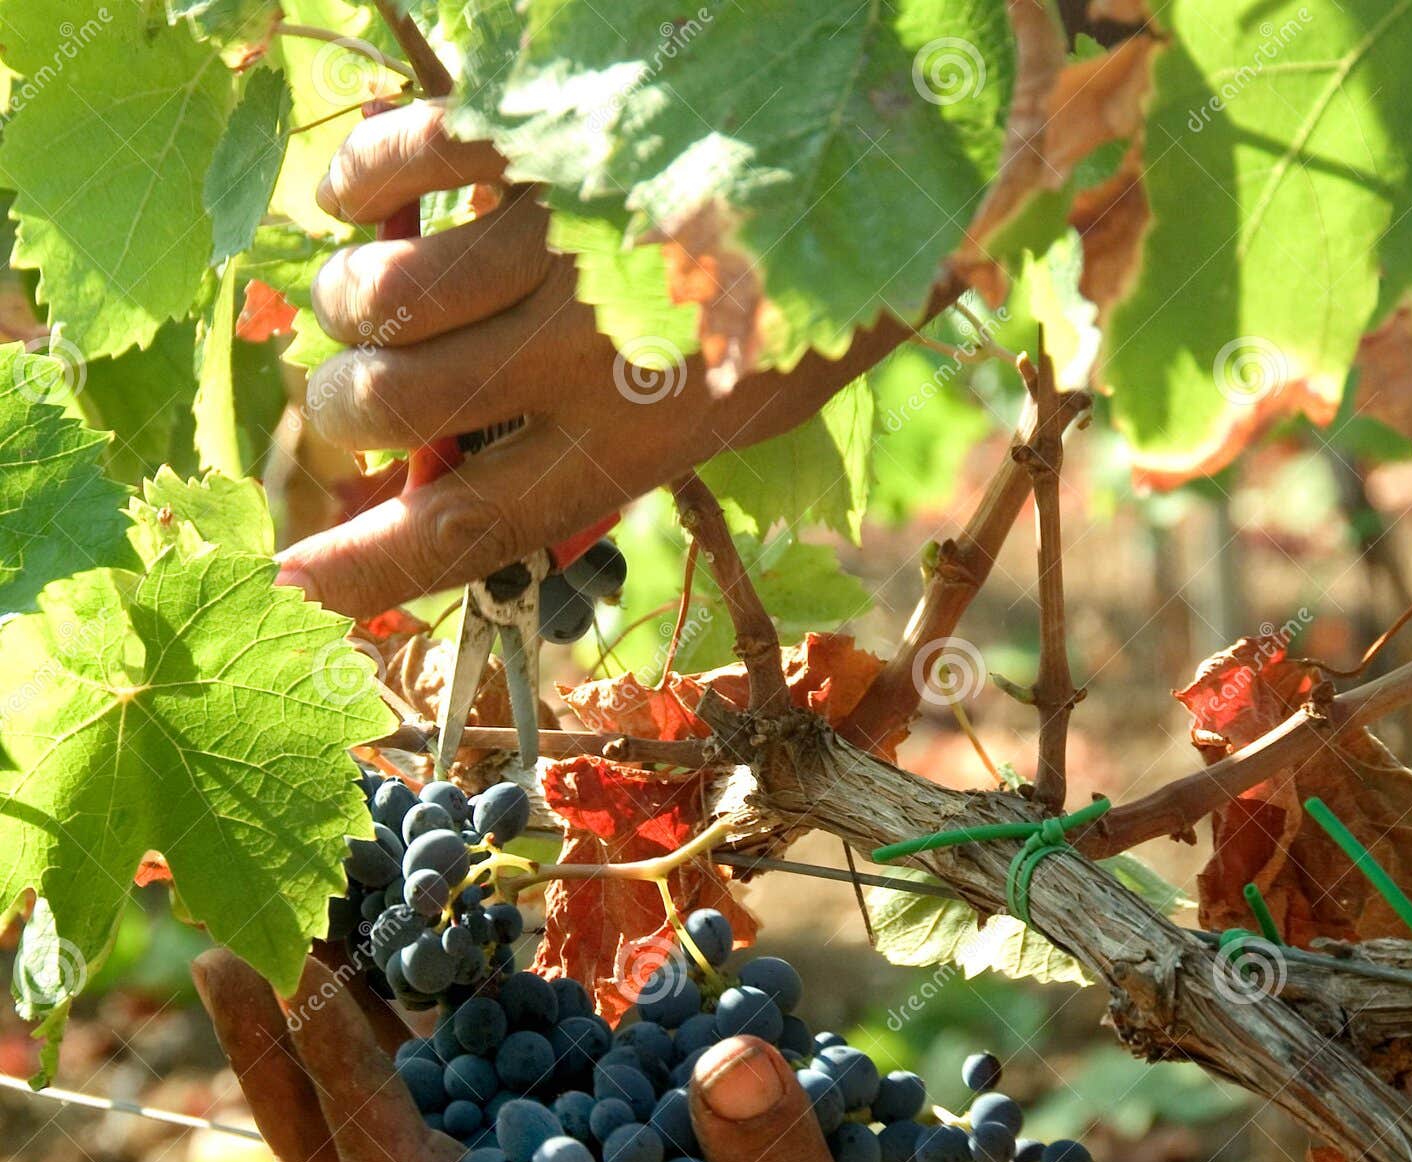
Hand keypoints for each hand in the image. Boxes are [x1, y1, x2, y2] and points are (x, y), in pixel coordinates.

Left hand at [191, 947, 985, 1161]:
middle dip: (288, 1050)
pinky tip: (456, 946)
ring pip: (415, 1113)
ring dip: (364, 1022)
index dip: (331, 1071)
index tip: (291, 961)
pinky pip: (496, 1091)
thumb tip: (728, 1056)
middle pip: (355, 1146)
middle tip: (237, 933)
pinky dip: (461, 1020)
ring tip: (329, 911)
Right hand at [274, 102, 919, 619]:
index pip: (478, 529)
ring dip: (350, 305)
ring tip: (371, 294)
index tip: (302, 578)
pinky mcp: (542, 128)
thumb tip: (509, 490)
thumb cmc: (838, 277)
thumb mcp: (764, 401)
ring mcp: (560, 232)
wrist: (897, 120)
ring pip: (381, 296)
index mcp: (647, 434)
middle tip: (356, 400)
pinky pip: (401, 164)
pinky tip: (368, 196)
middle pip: (391, 408)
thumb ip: (642, 446)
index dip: (373, 568)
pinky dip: (361, 185)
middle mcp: (590, 348)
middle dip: (342, 414)